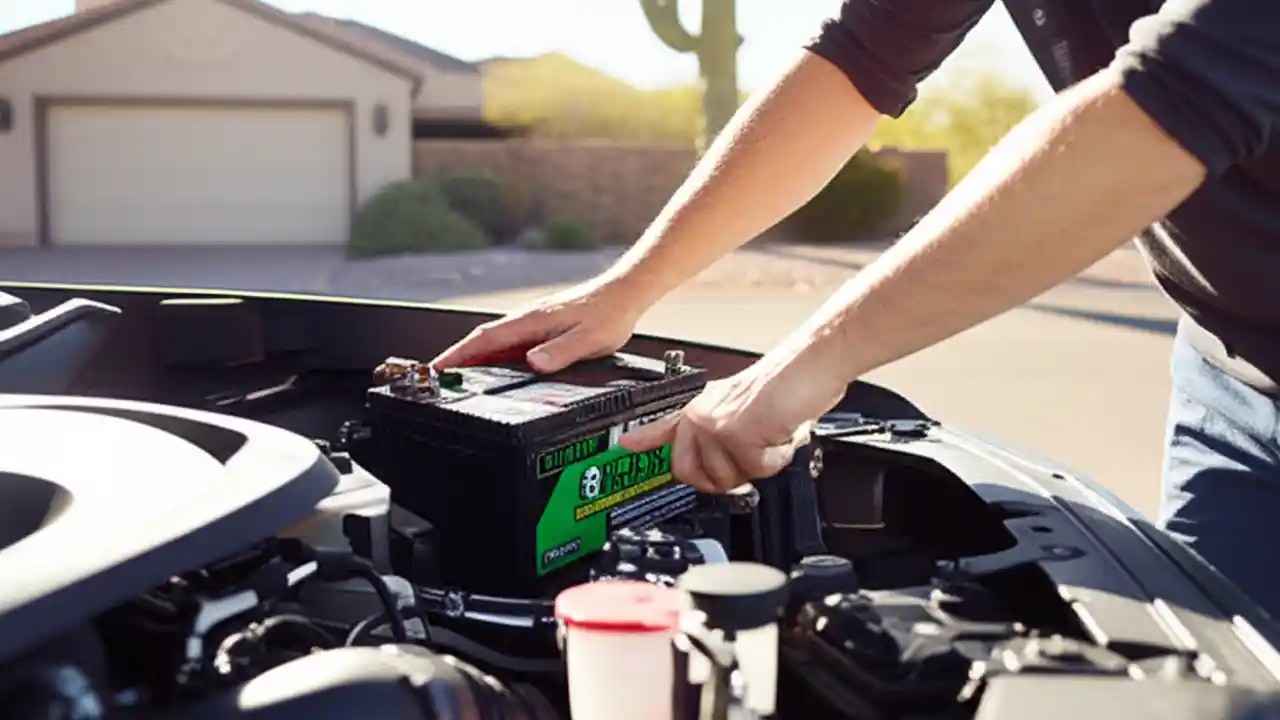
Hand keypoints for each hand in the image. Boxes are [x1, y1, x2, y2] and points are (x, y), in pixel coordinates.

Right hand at [431, 277, 647, 372]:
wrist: (625, 293)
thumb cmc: (609, 313)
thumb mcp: (588, 338)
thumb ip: (561, 351)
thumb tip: (532, 362)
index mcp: (531, 321)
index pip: (485, 339)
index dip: (459, 355)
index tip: (438, 368)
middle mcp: (527, 320)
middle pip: (482, 340)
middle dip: (458, 357)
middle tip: (438, 379)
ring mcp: (533, 323)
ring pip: (495, 342)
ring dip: (474, 357)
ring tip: (458, 378)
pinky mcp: (542, 327)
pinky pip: (510, 343)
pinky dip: (494, 355)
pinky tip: (495, 369)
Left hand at [619, 348, 846, 492]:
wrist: (808, 369)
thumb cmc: (788, 386)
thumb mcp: (747, 411)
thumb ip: (726, 437)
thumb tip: (723, 469)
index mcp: (703, 406)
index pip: (666, 426)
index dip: (645, 439)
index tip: (627, 446)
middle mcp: (701, 414)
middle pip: (692, 473)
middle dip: (723, 477)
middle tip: (749, 454)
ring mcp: (715, 426)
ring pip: (728, 478)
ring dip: (757, 465)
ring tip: (770, 434)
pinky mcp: (735, 436)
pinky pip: (755, 471)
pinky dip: (775, 458)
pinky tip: (779, 432)